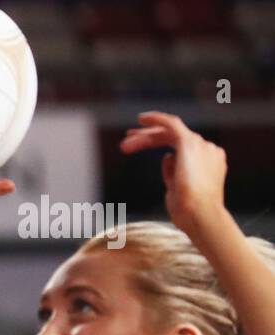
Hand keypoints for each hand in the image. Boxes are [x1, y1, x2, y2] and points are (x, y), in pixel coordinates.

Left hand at [120, 111, 227, 235]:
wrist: (200, 216)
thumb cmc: (189, 213)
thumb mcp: (178, 191)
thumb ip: (174, 173)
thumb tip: (167, 157)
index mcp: (209, 163)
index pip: (182, 149)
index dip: (159, 146)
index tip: (140, 147)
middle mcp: (208, 151)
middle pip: (175, 139)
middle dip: (148, 139)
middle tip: (126, 145)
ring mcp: (202, 146)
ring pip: (169, 133)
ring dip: (145, 138)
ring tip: (124, 147)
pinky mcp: (189, 143)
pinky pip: (172, 124)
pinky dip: (158, 119)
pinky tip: (142, 118)